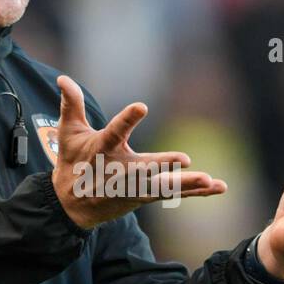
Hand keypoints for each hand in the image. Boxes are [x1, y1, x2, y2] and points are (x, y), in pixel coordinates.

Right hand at [51, 75, 226, 229]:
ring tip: (210, 180)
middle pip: (145, 167)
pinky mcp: (145, 196)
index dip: (128, 119)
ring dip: (187, 184)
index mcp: (103, 150)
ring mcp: (135, 186)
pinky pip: (174, 193)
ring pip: (164, 185)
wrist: (71, 205)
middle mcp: (121, 170)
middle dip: (164, 164)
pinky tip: (219, 186)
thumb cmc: (73, 163)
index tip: (141, 106)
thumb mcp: (68, 133)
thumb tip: (63, 77)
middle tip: (185, 160)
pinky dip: (197, 192)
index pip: (116, 131)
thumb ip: (71, 104)